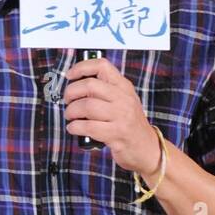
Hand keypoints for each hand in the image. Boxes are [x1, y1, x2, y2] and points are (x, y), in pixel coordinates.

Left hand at [63, 58, 161, 174]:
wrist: (146, 148)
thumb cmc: (130, 124)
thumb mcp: (123, 101)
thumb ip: (105, 91)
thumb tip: (76, 84)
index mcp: (124, 87)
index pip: (102, 66)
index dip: (81, 68)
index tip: (70, 75)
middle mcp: (123, 99)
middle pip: (90, 85)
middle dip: (71, 92)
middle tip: (67, 100)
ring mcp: (121, 116)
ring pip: (87, 106)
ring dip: (71, 111)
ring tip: (70, 116)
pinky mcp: (116, 134)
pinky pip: (88, 127)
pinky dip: (75, 127)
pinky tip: (74, 128)